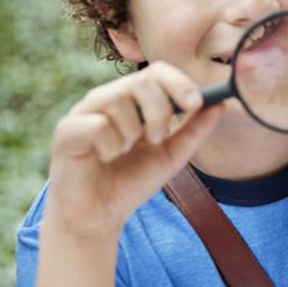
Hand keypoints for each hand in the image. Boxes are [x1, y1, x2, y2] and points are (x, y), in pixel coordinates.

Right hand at [46, 62, 219, 237]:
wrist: (100, 214)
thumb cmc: (132, 180)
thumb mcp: (173, 155)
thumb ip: (194, 130)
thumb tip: (219, 103)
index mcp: (133, 100)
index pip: (158, 72)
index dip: (179, 83)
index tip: (196, 103)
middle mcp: (108, 98)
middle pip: (142, 81)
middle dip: (160, 111)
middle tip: (157, 139)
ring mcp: (85, 112)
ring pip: (119, 101)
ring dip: (132, 134)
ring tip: (124, 152)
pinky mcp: (67, 130)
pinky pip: (99, 125)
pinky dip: (111, 148)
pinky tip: (105, 158)